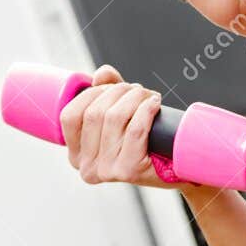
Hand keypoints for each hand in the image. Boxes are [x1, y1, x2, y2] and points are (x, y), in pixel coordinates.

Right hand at [60, 65, 187, 190]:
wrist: (176, 165)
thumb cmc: (144, 139)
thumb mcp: (119, 113)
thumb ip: (105, 89)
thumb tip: (101, 74)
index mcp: (76, 155)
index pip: (69, 116)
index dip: (90, 93)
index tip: (111, 87)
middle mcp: (87, 167)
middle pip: (94, 113)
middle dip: (118, 91)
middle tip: (137, 89)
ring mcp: (107, 171)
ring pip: (114, 118)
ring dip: (134, 97)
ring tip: (147, 96)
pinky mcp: (129, 171)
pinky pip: (135, 129)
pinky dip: (146, 109)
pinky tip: (155, 103)